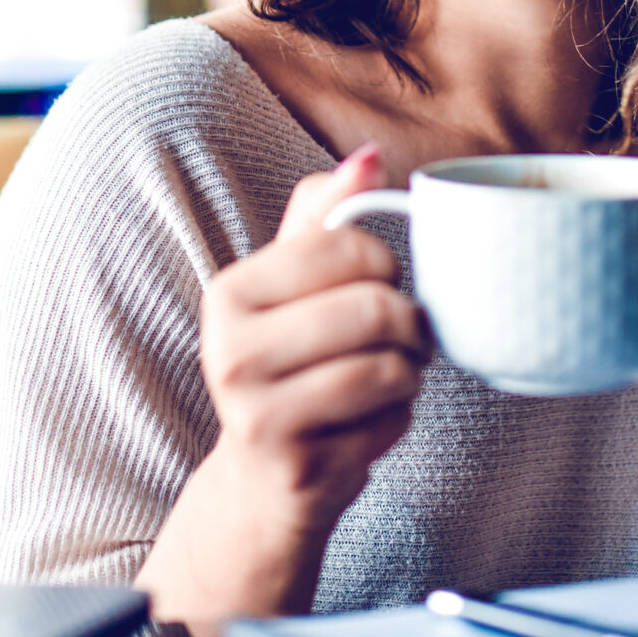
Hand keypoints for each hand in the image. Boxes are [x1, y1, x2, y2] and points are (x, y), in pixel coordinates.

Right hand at [137, 145, 428, 627]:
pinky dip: (397, 421)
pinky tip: (364, 425)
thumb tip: (369, 155)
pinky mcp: (297, 467)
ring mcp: (258, 416)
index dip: (386, 264)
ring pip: (390, 367)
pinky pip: (391, 422)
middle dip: (408, 324)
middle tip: (398, 340)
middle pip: (375, 308)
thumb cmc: (289, 365)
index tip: (375, 286)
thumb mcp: (291, 285)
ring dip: (407, 375)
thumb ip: (325, 214)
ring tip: (384, 380)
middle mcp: (229, 353)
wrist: (263, 481)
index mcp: (229, 294)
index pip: (349, 245)